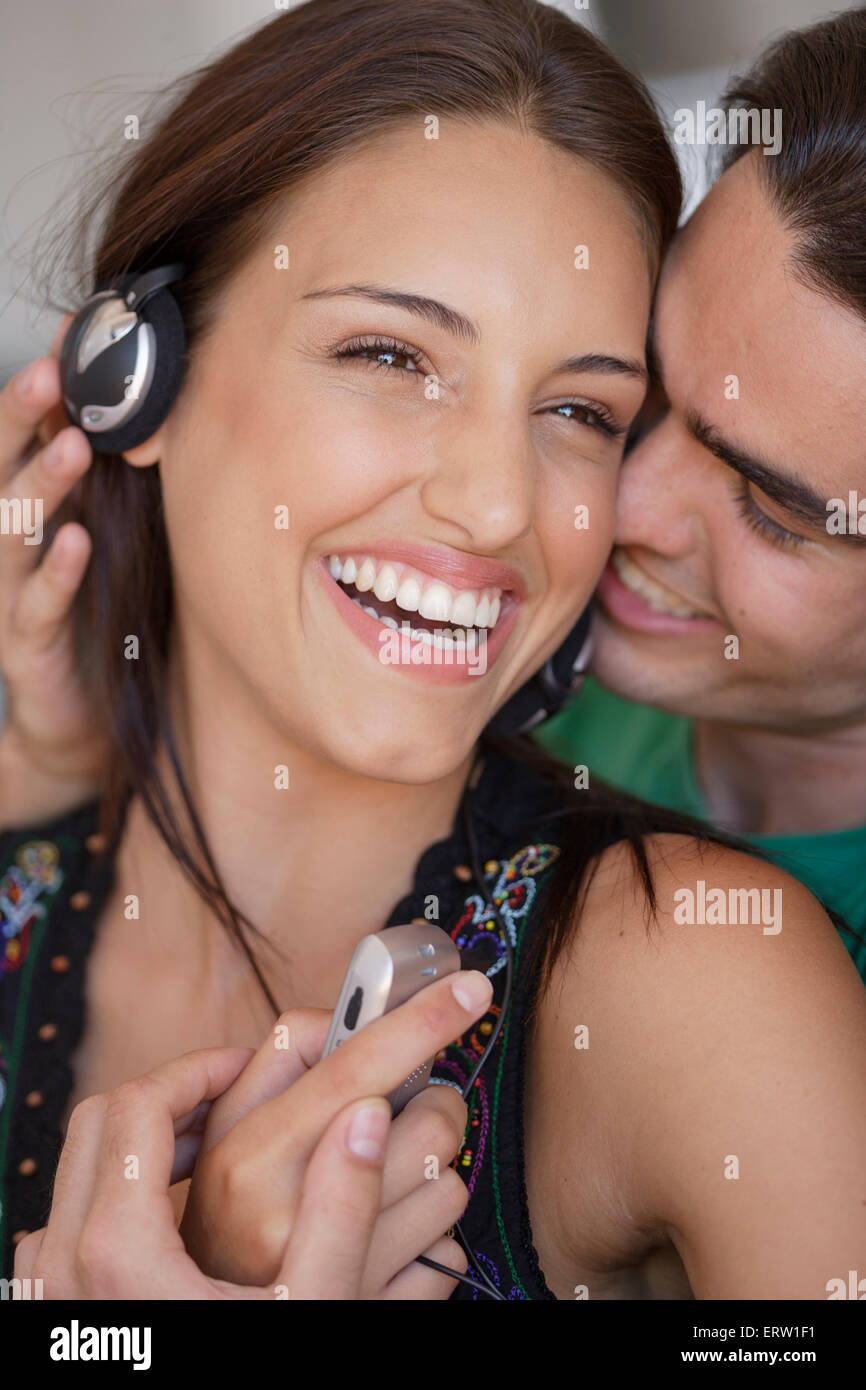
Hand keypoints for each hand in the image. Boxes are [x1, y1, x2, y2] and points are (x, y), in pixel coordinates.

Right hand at [0, 316, 107, 825]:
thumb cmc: (101, 622)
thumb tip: (166, 418)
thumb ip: (118, 489)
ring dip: (42, 484)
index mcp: (36, 512)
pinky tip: (76, 543)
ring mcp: (13, 595)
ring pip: (14, 530)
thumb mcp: (112, 543)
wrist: (80, 723)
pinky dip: (56, 574)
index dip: (44, 390)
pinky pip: (37, 606)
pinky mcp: (26, 649)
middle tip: (53, 371)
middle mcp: (15, 545)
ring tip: (73, 444)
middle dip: (24, 418)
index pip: (29, 438)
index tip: (71, 336)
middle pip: (6, 469)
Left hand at [13, 1046, 426, 1299]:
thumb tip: (367, 1118)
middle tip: (237, 1097)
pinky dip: (117, 1188)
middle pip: (99, 1122)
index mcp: (119, 1251)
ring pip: (79, 1166)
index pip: (137, 1105)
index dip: (197, 1069)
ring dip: (142, 1139)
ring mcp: (49, 1291)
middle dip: (170, 1093)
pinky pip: (69, 1216)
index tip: (248, 1066)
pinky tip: (179, 1214)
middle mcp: (66, 1263)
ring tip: (215, 1148)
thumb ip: (343, 1211)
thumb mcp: (311, 1309)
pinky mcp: (52, 1312)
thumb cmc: (254, 1388)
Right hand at [180, 969, 493, 1292]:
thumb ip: (290, 1059)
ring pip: (452, 1188)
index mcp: (253, 1154)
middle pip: (428, 1124)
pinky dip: (430, 1240)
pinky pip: (451, 1252)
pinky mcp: (384, 1312)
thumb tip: (366, 1013)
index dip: (421, 1019)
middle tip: (402, 1115)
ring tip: (382, 1185)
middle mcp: (293, 1217)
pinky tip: (386, 1237)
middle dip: (432, 1108)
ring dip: (429, 1178)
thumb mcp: (230, 1122)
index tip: (471, 988)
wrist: (209, 1311)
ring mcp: (342, 1275)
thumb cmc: (234, 1198)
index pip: (354, 1066)